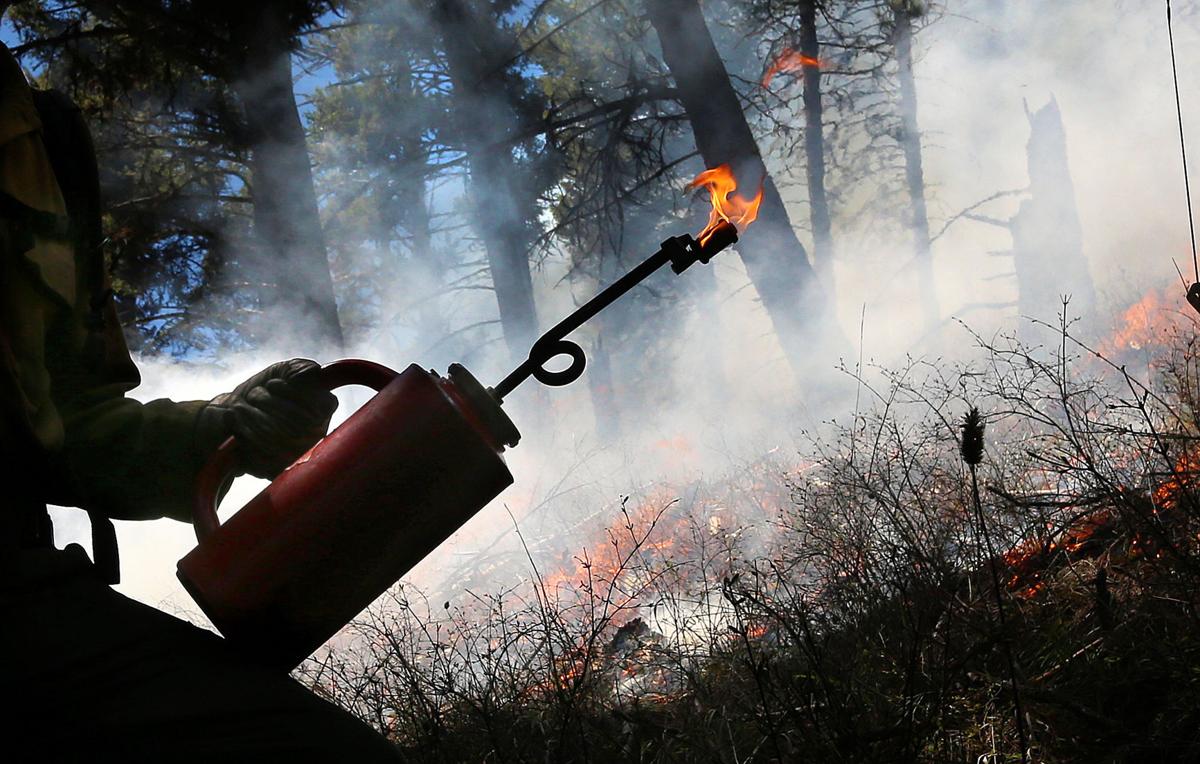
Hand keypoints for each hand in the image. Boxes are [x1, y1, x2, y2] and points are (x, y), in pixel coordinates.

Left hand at [206, 359, 337, 478]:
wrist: (233, 414)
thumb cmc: (262, 391)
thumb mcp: (280, 372)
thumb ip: (299, 368)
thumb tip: (315, 373)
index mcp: (323, 409)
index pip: (319, 408)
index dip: (293, 396)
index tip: (272, 385)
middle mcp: (315, 435)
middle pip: (295, 424)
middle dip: (267, 403)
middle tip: (253, 395)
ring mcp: (296, 455)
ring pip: (277, 440)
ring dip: (252, 418)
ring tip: (239, 407)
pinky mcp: (274, 469)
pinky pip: (261, 456)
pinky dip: (245, 437)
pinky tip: (238, 427)